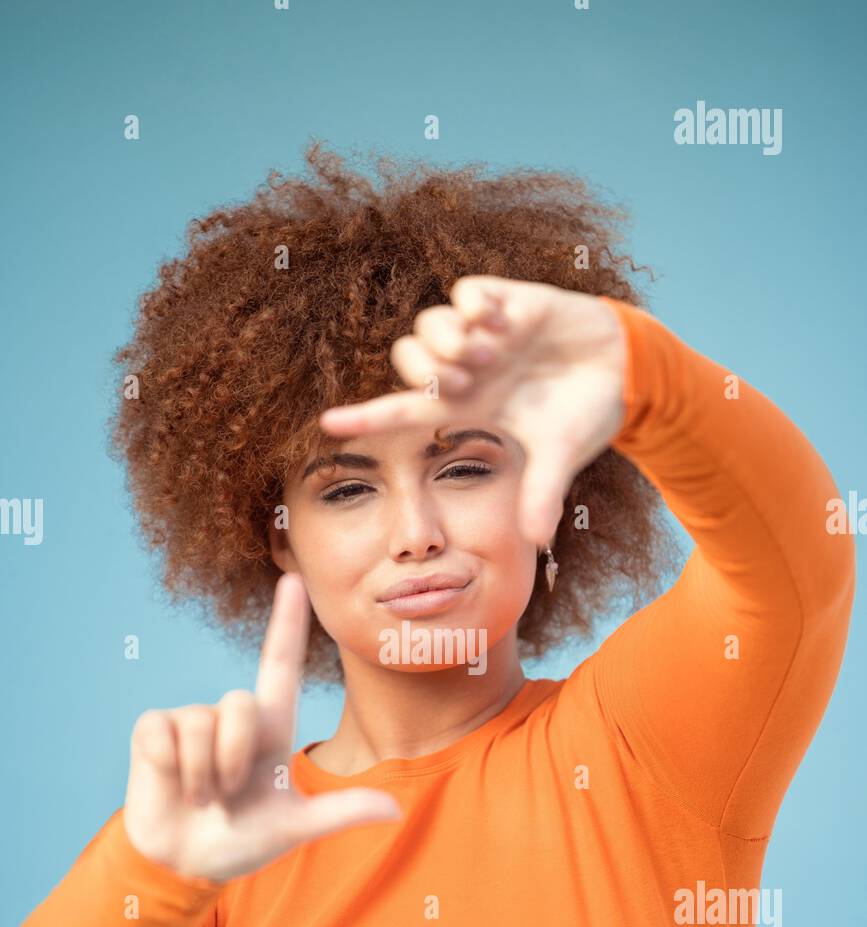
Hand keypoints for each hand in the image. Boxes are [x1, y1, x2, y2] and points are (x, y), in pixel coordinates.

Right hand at [122, 573, 401, 882]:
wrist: (186, 863)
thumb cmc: (242, 839)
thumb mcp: (293, 827)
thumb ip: (341, 813)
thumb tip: (395, 811)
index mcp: (270, 729)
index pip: (279, 665)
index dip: (287, 623)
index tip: (295, 579)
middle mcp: (231, 716)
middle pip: (239, 704)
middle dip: (235, 760)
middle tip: (228, 797)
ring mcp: (190, 720)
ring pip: (201, 725)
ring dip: (204, 774)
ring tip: (202, 797)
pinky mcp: (152, 730)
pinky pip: (164, 734)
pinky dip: (173, 769)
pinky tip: (174, 786)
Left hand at [319, 275, 627, 546]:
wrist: (628, 370)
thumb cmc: (587, 414)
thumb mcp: (561, 456)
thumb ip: (542, 493)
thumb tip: (537, 542)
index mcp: (468, 407)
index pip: (402, 411)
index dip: (365, 418)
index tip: (327, 425)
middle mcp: (466, 369)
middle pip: (406, 357)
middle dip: (426, 368)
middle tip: (468, 380)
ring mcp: (483, 332)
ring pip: (429, 322)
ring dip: (453, 340)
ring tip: (492, 352)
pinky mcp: (506, 300)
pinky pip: (465, 290)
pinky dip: (476, 305)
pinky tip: (504, 321)